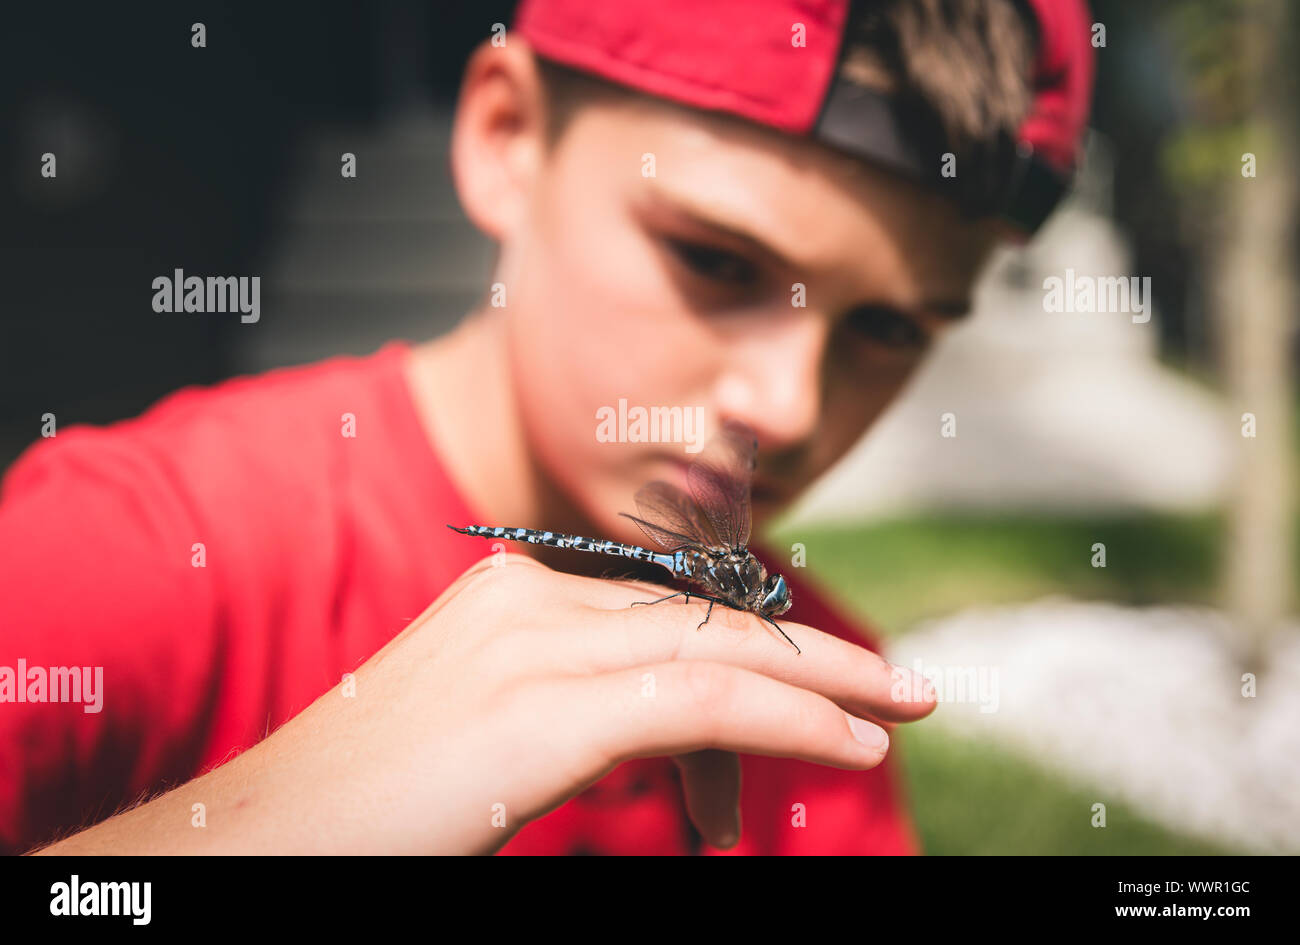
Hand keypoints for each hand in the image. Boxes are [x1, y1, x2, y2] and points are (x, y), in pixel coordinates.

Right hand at [38, 554, 935, 853]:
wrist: (254, 844)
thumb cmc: (366, 808)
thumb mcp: (488, 736)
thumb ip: (567, 707)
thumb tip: (656, 726)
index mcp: (509, 593)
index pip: (662, 611)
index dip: (753, 645)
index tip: (822, 680)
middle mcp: (526, 597)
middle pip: (701, 617)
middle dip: (808, 651)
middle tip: (897, 684)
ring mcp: (533, 645)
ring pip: (717, 647)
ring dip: (824, 679)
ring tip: (901, 708)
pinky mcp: (543, 708)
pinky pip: (701, 697)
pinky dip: (790, 716)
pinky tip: (850, 741)